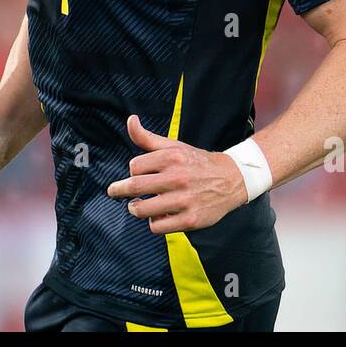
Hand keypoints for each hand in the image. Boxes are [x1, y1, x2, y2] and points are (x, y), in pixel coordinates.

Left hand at [105, 115, 247, 234]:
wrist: (231, 179)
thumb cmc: (196, 162)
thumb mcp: (174, 146)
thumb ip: (148, 137)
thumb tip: (130, 120)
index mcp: (172, 157)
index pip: (135, 166)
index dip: (133, 171)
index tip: (136, 173)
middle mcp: (178, 178)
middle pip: (135, 187)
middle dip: (119, 190)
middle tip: (113, 191)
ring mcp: (184, 200)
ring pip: (142, 210)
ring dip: (135, 208)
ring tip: (137, 205)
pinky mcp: (190, 220)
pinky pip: (157, 226)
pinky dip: (153, 222)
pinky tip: (158, 215)